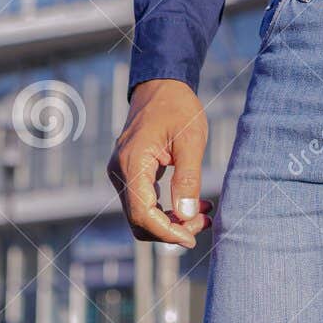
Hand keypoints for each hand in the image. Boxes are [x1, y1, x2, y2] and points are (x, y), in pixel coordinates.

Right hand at [108, 79, 212, 247]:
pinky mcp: (129, 173)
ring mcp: (121, 173)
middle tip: (203, 223)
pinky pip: (143, 201)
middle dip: (171, 228)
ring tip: (202, 213)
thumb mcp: (191, 140)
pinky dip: (165, 209)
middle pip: (139, 220)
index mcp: (132, 163)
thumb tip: (186, 216)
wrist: (161, 86)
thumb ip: (188, 178)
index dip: (166, 232)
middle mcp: (119, 172)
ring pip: (141, 213)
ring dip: (170, 220)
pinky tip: (191, 204)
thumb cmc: (178, 108)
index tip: (192, 237)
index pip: (142, 214)